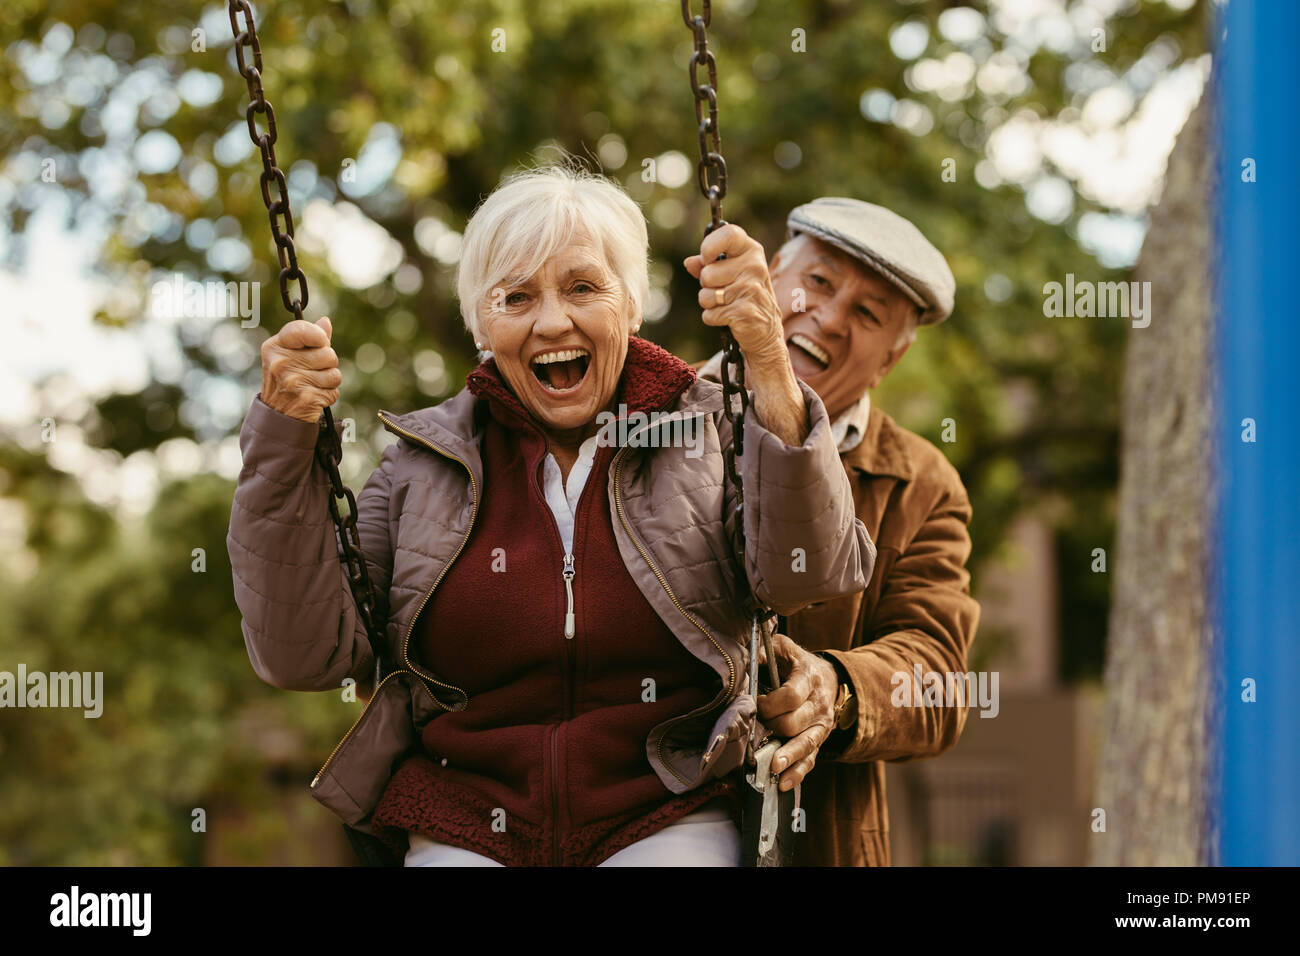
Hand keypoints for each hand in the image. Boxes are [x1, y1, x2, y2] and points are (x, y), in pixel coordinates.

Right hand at [259, 316, 341, 422]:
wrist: (278, 416)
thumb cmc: (287, 381)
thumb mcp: (289, 356)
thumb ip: (309, 339)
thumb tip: (325, 321)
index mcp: (274, 347)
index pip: (302, 329)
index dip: (319, 336)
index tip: (321, 342)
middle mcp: (281, 363)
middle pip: (328, 353)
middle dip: (327, 363)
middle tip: (313, 371)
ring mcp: (293, 381)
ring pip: (334, 373)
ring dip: (329, 381)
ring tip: (313, 385)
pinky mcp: (307, 398)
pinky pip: (334, 390)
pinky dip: (329, 395)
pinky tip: (314, 397)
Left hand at [683, 224, 785, 365]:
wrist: (767, 331)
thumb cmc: (745, 297)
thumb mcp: (730, 274)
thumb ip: (708, 265)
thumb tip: (689, 262)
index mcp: (751, 251)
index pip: (729, 234)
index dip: (710, 246)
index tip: (706, 258)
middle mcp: (754, 267)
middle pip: (707, 273)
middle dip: (707, 286)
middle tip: (724, 291)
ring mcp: (750, 289)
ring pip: (705, 296)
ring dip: (709, 304)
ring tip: (727, 304)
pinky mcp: (744, 312)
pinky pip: (709, 314)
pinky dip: (714, 319)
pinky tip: (730, 318)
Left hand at [755, 632, 838, 790]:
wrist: (829, 677)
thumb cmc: (797, 663)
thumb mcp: (783, 648)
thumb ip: (764, 652)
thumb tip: (744, 663)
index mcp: (809, 678)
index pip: (791, 696)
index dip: (770, 704)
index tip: (755, 703)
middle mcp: (819, 704)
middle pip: (794, 723)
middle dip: (771, 726)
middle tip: (758, 724)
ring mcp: (821, 725)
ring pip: (805, 744)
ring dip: (787, 757)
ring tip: (772, 768)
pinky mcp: (819, 740)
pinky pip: (811, 760)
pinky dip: (797, 773)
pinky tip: (783, 783)